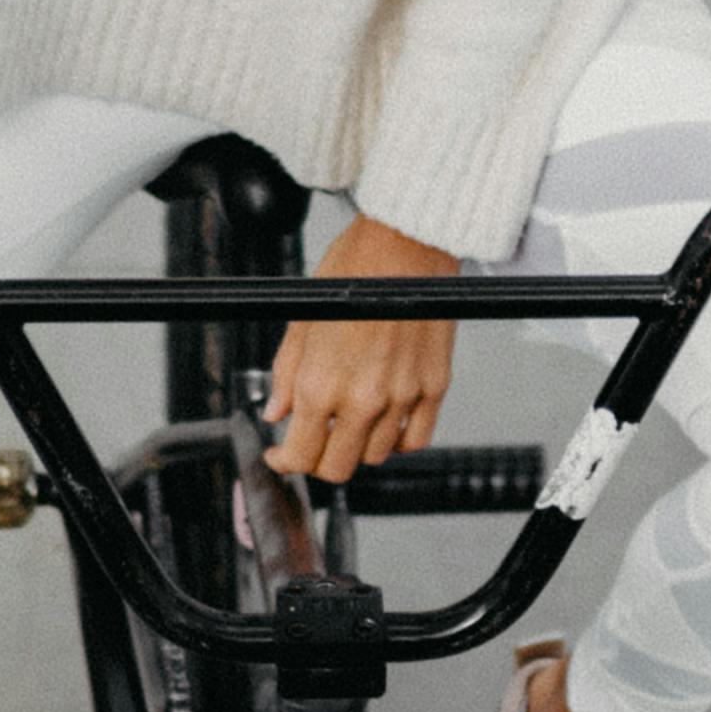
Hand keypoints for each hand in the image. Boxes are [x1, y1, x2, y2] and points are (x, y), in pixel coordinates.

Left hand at [263, 211, 457, 482]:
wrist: (405, 244)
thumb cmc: (352, 271)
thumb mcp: (302, 321)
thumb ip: (286, 375)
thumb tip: (276, 412)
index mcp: (322, 384)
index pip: (300, 456)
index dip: (284, 461)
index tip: (281, 453)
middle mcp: (363, 399)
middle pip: (338, 467)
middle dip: (318, 460)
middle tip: (312, 441)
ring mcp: (403, 396)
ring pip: (377, 456)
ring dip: (358, 446)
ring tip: (349, 420)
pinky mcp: (434, 386)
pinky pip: (416, 439)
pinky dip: (398, 440)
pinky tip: (385, 421)